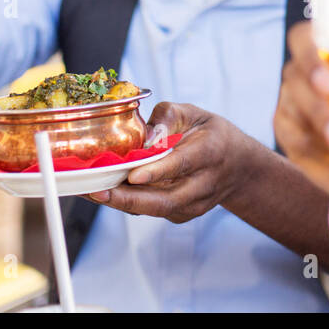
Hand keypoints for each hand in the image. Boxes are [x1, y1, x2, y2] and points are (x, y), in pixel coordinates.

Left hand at [88, 102, 259, 223]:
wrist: (239, 167)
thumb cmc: (212, 135)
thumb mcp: (195, 113)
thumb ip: (168, 117)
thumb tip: (146, 137)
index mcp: (210, 152)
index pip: (182, 164)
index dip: (158, 171)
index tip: (133, 175)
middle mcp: (204, 184)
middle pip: (165, 200)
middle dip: (128, 199)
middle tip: (96, 191)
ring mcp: (194, 204)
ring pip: (155, 210)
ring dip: (121, 204)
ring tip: (90, 193)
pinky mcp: (182, 215)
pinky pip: (151, 211)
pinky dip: (128, 204)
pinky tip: (106, 194)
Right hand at [273, 21, 328, 194]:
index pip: (306, 38)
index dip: (309, 53)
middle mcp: (311, 72)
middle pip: (294, 76)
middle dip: (312, 99)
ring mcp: (300, 107)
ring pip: (294, 112)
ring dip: (318, 127)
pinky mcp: (299, 139)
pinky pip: (295, 143)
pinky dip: (312, 151)